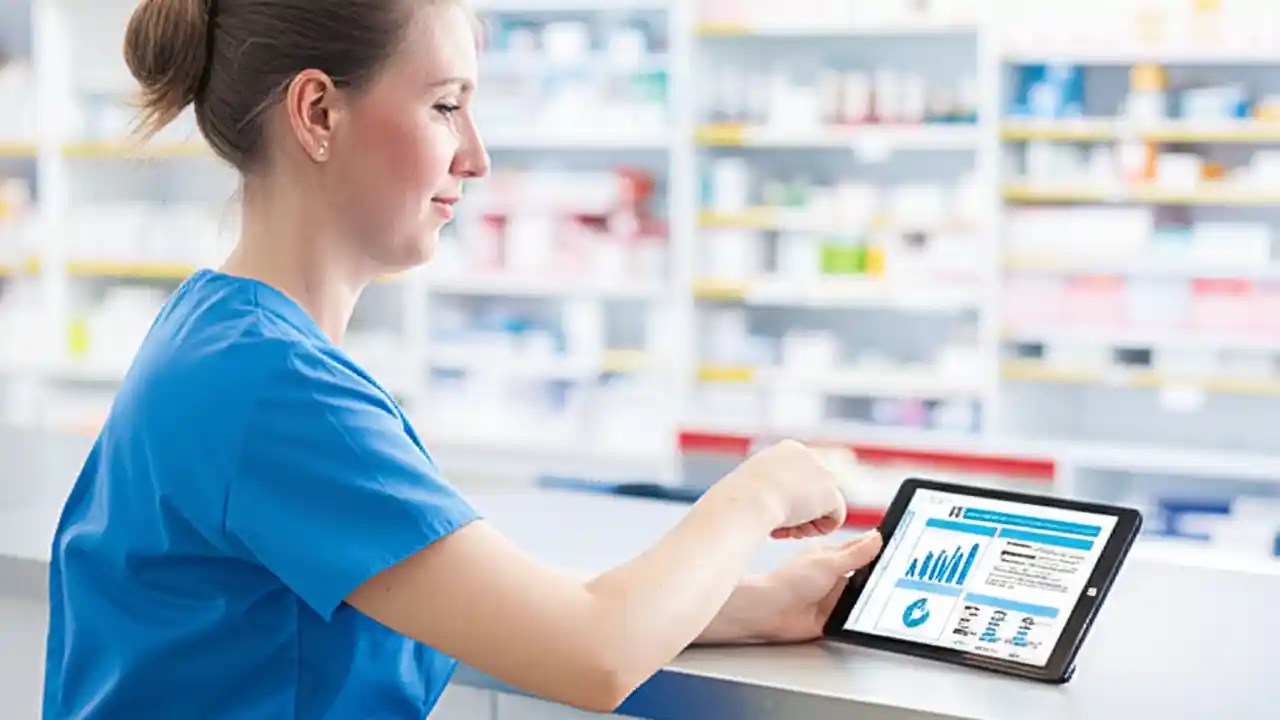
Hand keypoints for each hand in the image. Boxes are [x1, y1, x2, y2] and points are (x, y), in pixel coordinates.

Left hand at [698, 530, 883, 644]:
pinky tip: (869, 616)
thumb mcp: (828, 563)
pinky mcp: (833, 618)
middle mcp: (834, 576)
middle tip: (898, 578)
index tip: (900, 549)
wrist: (771, 612)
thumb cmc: (788, 582)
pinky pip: (855, 617)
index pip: (863, 549)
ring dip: (870, 598)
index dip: (880, 549)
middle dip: (879, 578)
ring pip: (863, 597)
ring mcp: (834, 597)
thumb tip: (876, 538)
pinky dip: (862, 617)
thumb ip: (855, 554)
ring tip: (884, 598)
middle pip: (866, 575)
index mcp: (832, 557)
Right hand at [722, 439, 848, 539]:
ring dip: (804, 522)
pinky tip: (796, 530)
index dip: (784, 500)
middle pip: (813, 493)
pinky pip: (834, 519)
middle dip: (798, 512)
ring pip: (822, 507)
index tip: (767, 509)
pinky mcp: (831, 493)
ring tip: (783, 528)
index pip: (799, 480)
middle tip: (778, 525)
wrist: (748, 499)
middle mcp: (810, 456)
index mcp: (789, 450)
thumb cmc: (740, 498)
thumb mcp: (753, 484)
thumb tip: (781, 506)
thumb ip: (770, 487)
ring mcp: (823, 473)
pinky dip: (817, 529)